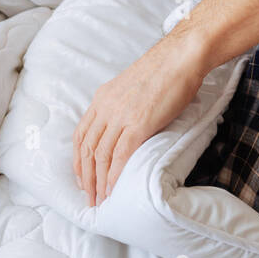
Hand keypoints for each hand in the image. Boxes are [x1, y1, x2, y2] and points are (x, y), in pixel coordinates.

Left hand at [73, 28, 208, 205]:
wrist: (180, 57)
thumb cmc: (164, 71)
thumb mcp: (132, 87)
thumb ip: (122, 105)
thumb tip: (125, 125)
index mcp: (102, 97)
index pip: (81, 134)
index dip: (78, 159)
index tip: (81, 177)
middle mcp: (105, 107)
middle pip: (87, 148)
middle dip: (86, 176)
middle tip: (89, 197)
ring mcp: (120, 115)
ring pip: (100, 155)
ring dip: (98, 181)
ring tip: (100, 200)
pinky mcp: (138, 123)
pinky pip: (120, 155)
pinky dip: (115, 175)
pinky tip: (114, 189)